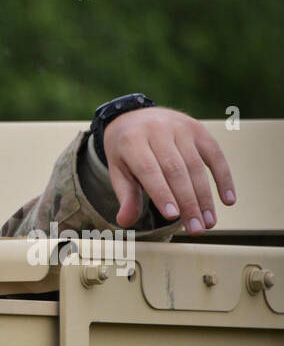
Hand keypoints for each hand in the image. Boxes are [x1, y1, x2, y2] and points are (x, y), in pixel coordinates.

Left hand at [102, 107, 235, 234]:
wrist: (136, 116)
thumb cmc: (126, 152)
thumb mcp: (118, 171)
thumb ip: (125, 196)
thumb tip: (125, 222)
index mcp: (132, 141)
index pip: (150, 171)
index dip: (162, 194)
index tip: (173, 217)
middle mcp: (158, 131)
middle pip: (176, 171)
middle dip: (188, 202)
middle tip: (196, 229)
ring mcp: (181, 128)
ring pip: (196, 166)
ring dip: (205, 197)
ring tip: (208, 222)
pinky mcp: (199, 130)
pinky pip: (215, 155)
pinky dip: (223, 178)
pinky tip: (228, 200)